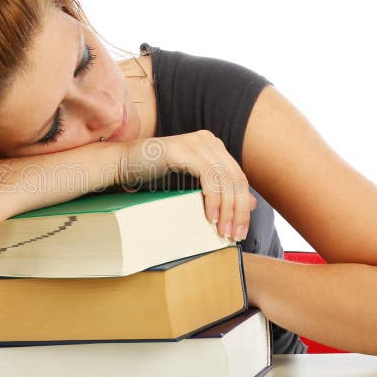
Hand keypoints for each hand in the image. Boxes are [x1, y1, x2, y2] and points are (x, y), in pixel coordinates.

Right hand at [117, 130, 256, 239]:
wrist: (123, 163)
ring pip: (225, 179)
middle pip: (236, 179)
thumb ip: (218, 191)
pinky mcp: (184, 148)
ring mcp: (197, 142)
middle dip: (238, 211)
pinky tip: (210, 215)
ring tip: (222, 230)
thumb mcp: (191, 185)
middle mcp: (209, 141)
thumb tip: (252, 203)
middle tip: (234, 236)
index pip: (238, 179)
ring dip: (227, 209)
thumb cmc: (153, 175)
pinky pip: (208, 175)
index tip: (240, 232)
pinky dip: (212, 197)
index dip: (243, 207)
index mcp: (214, 147)